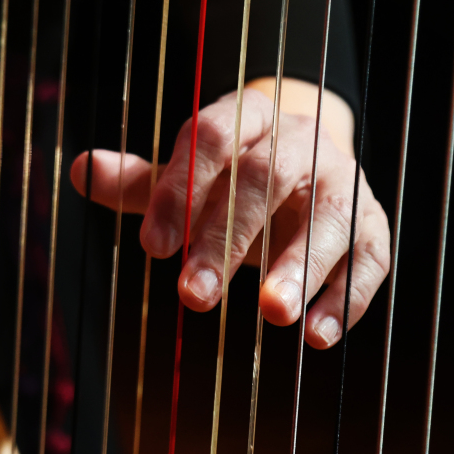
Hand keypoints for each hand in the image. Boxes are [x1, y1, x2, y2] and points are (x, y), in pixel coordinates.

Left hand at [70, 80, 389, 348]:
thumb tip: (81, 171)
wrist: (304, 165)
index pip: (211, 137)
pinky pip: (369, 257)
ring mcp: (342, 180)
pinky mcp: (373, 224)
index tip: (151, 249)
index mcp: (245, 117)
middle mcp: (299, 140)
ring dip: (300, 265)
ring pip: (328, 216)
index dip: (180, 189)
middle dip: (229, 238)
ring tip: (270, 314)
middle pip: (266, 179)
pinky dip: (348, 297)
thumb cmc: (228, 179)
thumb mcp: (182, 176)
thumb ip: (139, 182)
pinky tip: (316, 336)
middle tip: (194, 296)